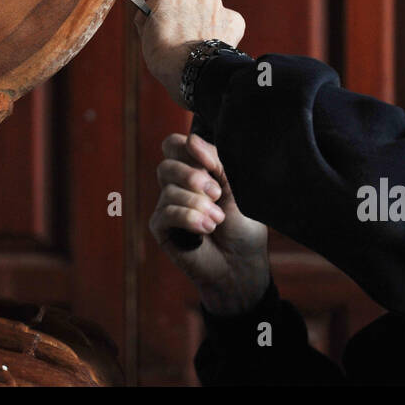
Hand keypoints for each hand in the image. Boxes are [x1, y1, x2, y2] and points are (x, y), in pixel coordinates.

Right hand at [133, 0, 245, 108]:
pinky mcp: (234, 19)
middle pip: (188, 9)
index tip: (163, 34)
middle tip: (182, 44)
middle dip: (186, 22)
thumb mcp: (146, 36)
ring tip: (199, 50)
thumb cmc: (164, 57)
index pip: (163, 5)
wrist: (193, 70)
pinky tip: (213, 49)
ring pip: (208, 16)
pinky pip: (226, 26)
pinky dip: (222, 36)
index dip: (162, 21)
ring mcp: (217, 6)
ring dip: (204, 28)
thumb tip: (155, 21)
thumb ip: (153, 22)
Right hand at [148, 132, 269, 315]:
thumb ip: (216, 161)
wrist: (242, 265)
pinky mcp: (161, 229)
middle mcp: (177, 186)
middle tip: (217, 193)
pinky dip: (189, 218)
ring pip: (169, 190)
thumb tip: (191, 140)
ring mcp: (167, 207)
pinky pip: (166, 213)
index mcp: (195, 171)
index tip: (211, 165)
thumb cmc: (243, 226)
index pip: (175, 145)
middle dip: (193, 177)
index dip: (187, 149)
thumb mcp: (236, 187)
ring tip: (217, 220)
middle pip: (167, 165)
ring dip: (198, 204)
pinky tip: (206, 229)